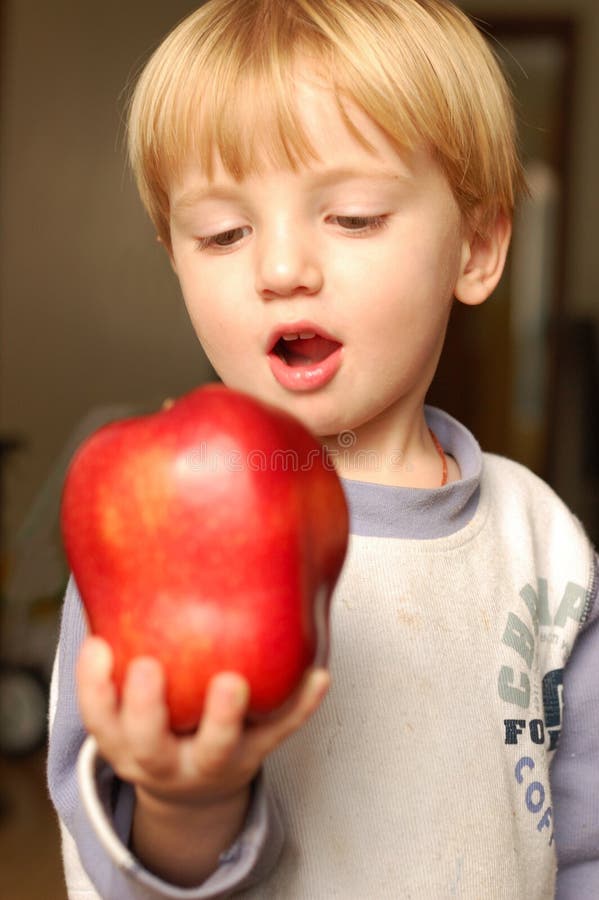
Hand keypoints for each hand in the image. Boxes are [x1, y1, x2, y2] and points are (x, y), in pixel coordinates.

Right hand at [77, 635, 329, 805]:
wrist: (196, 788)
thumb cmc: (162, 720)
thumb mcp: (130, 702)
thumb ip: (126, 643)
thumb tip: (118, 562)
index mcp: (128, 743)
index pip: (102, 720)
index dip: (94, 687)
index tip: (98, 645)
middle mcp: (166, 760)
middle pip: (150, 745)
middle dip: (146, 710)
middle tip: (147, 667)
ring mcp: (215, 761)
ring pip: (218, 749)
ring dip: (223, 717)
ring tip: (233, 682)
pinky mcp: (258, 752)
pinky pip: (281, 731)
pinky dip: (301, 706)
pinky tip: (318, 676)